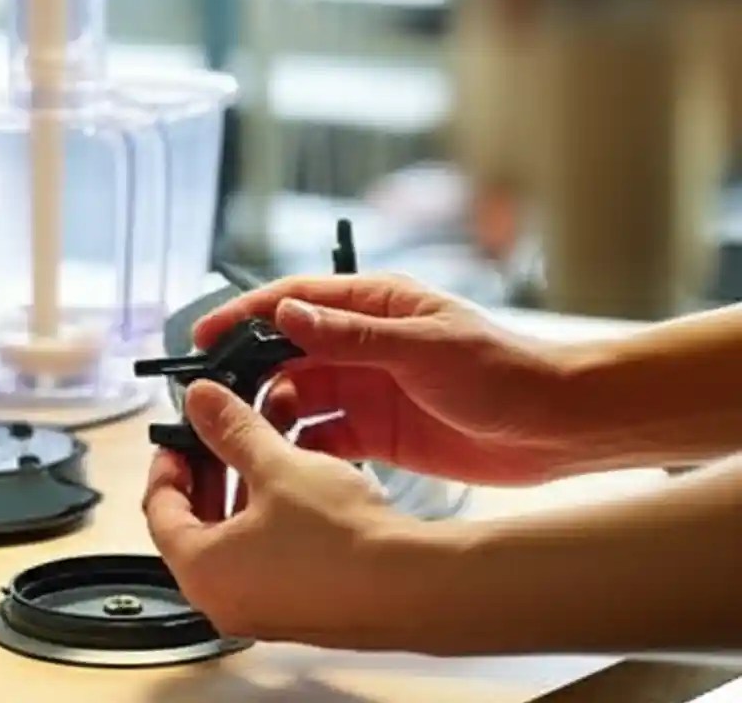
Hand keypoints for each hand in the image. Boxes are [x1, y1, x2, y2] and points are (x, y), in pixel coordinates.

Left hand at [143, 379, 441, 648]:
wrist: (412, 586)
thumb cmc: (339, 538)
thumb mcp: (277, 466)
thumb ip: (232, 430)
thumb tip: (201, 400)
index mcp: (201, 570)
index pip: (159, 509)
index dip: (167, 462)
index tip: (180, 434)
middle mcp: (224, 600)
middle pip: (194, 526)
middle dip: (209, 472)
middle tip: (221, 435)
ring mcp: (264, 611)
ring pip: (236, 539)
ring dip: (245, 490)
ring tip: (266, 446)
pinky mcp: (301, 611)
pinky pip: (269, 557)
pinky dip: (272, 517)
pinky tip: (299, 482)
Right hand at [195, 274, 584, 484]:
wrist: (558, 427)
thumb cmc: (505, 372)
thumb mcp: (424, 348)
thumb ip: (352, 335)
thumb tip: (288, 315)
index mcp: (376, 306)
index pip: (294, 301)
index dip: (245, 315)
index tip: (204, 336)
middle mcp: (364, 346)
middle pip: (288, 352)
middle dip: (248, 371)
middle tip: (212, 396)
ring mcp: (368, 390)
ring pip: (300, 398)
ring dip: (273, 412)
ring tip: (248, 433)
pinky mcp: (377, 435)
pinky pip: (324, 439)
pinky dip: (301, 449)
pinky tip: (285, 461)